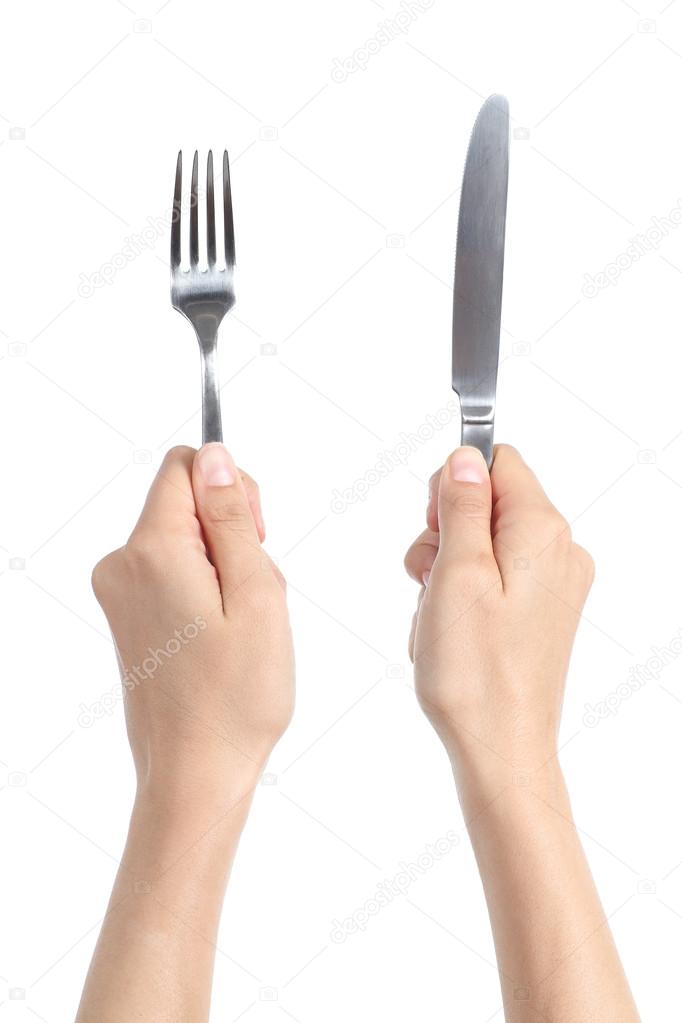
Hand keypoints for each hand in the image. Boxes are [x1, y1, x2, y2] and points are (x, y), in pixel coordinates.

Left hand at [92, 444, 294, 807]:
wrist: (195, 774)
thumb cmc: (236, 697)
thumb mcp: (256, 594)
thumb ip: (232, 517)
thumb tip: (215, 455)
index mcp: (151, 551)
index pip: (185, 466)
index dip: (231, 488)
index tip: (255, 538)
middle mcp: (122, 564)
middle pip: (187, 502)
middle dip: (233, 532)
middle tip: (255, 592)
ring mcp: (120, 592)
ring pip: (188, 540)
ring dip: (226, 566)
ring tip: (241, 625)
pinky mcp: (127, 615)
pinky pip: (175, 571)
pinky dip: (207, 589)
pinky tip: (223, 636)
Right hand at [405, 445, 593, 798]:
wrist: (500, 748)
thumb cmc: (475, 672)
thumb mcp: (456, 574)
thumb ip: (462, 507)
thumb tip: (464, 457)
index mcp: (543, 531)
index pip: (498, 462)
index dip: (453, 485)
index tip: (434, 527)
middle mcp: (560, 551)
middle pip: (487, 503)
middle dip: (445, 535)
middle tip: (431, 582)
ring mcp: (553, 584)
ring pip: (483, 543)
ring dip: (446, 571)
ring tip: (438, 617)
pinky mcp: (541, 611)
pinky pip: (492, 578)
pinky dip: (462, 596)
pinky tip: (451, 632)